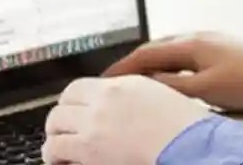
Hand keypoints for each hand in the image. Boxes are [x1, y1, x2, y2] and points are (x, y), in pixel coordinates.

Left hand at [42, 75, 208, 164]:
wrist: (188, 144)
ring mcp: (94, 123)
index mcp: (121, 85)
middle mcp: (103, 100)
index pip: (77, 87)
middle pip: (62, 105)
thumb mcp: (159, 96)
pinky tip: (62, 160)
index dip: (71, 102)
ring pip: (55, 126)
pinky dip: (55, 155)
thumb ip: (131, 95)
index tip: (72, 111)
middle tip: (63, 131)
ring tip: (58, 149)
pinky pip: (55, 148)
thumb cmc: (184, 127)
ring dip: (55, 137)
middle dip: (60, 120)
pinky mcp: (88, 148)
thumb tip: (114, 104)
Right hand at [103, 32, 242, 112]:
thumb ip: (173, 86)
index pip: (146, 54)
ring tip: (137, 82)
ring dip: (152, 64)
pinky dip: (170, 65)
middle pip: (156, 49)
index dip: (122, 68)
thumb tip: (145, 82)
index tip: (103, 81)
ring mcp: (212, 41)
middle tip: (114, 82)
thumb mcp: (206, 90)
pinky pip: (186, 55)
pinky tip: (172, 78)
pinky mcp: (224, 49)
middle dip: (133, 64)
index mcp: (191, 44)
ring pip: (172, 52)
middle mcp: (199, 37)